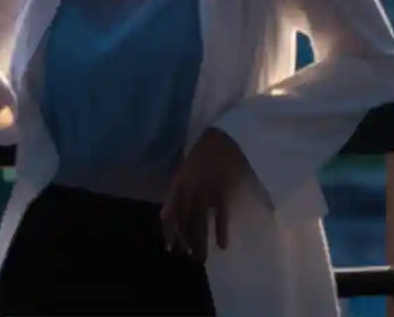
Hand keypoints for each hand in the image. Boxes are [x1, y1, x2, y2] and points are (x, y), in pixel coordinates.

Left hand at [159, 127, 251, 262]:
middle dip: (185, 242)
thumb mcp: (186, 171)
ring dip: (199, 241)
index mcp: (178, 184)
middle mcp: (188, 188)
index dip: (169, 232)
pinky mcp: (223, 189)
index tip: (170, 247)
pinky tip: (221, 244)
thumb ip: (180, 190)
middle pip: (184, 220)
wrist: (224, 136)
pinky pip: (220, 213)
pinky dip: (220, 229)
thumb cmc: (204, 153)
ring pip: (199, 220)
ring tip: (201, 258)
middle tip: (189, 258)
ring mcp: (205, 189)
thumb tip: (175, 214)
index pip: (169, 213)